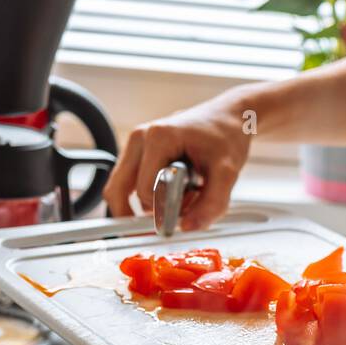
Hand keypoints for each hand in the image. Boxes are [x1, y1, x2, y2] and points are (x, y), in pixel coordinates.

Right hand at [103, 93, 253, 230]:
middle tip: (163, 224)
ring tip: (179, 198)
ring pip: (121, 188)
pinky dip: (146, 197)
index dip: (162, 210)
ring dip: (146, 204)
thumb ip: (212, 203)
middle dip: (138, 214)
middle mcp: (140, 138)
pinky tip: (172, 194)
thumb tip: (188, 227)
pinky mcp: (138, 152)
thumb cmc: (226, 136)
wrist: (227, 117)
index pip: (145, 190)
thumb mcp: (227, 171)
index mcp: (158, 138)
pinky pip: (129, 183)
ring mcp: (136, 144)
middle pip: (117, 190)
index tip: (183, 214)